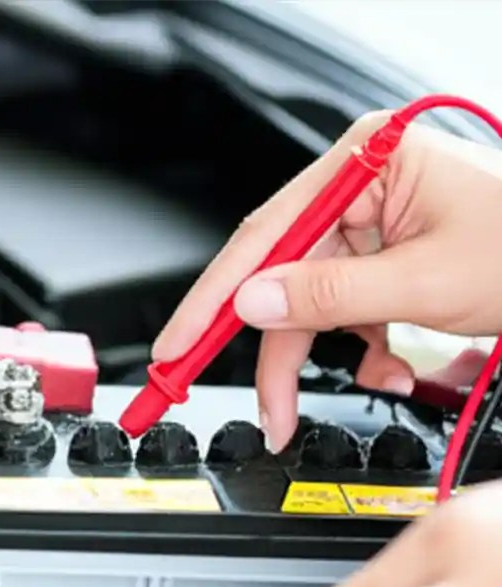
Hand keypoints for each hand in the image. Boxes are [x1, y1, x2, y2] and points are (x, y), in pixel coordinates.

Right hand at [153, 111, 501, 450]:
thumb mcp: (429, 281)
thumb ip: (331, 296)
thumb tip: (252, 304)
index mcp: (366, 162)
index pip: (265, 235)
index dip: (214, 298)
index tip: (177, 346)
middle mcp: (364, 186)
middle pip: (284, 276)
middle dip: (278, 348)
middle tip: (260, 404)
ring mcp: (378, 222)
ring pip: (315, 302)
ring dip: (330, 355)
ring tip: (355, 387)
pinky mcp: (392, 256)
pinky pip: (349, 309)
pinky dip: (364, 348)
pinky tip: (393, 363)